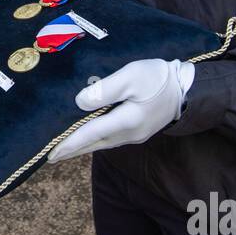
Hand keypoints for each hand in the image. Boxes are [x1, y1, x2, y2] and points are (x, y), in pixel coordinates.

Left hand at [47, 59, 195, 161]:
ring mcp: (134, 135)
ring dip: (82, 147)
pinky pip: (109, 140)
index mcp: (126, 121)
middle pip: (93, 144)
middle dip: (71, 151)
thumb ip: (104, 90)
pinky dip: (94, 141)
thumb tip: (80, 102)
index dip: (68, 143)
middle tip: (49, 157)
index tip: (50, 153)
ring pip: (101, 144)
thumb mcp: (131, 77)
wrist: (186, 88)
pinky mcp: (137, 132)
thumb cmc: (157, 78)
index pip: (89, 134)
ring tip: (63, 151)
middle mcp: (128, 134)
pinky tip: (86, 139)